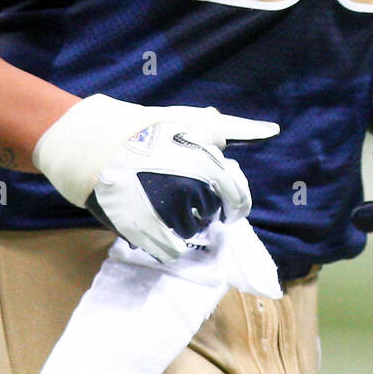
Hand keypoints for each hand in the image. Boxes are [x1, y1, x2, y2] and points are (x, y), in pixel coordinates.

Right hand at [33, 94, 278, 262]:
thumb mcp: (192, 122)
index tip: (227, 209)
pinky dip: (166, 243)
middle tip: (177, 191)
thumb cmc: (149, 131)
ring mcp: (170, 215)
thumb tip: (270, 128)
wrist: (102, 146)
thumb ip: (230, 129)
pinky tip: (156, 225)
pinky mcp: (149, 233)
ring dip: (181, 223)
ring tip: (161, 204)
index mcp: (208, 167)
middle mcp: (194, 193)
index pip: (238, 198)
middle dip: (199, 206)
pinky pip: (171, 251)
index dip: (235, 205)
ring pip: (190, 232)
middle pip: (210, 215)